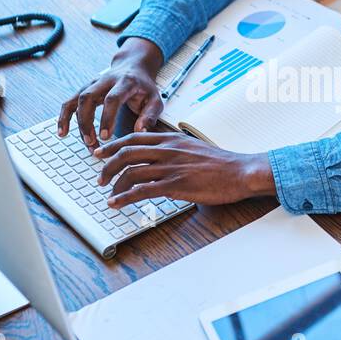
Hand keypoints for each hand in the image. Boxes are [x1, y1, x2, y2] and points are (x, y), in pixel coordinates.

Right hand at [58, 38, 163, 148]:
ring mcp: (93, 83)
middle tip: (92, 142)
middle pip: (88, 97)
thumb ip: (150, 115)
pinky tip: (62, 132)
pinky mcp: (85, 89)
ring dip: (77, 122)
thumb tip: (139, 131)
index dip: (107, 118)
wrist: (133, 66)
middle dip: (87, 122)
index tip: (105, 136)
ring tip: (85, 142)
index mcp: (125, 82)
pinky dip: (64, 117)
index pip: (112, 98)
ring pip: (77, 100)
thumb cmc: (144, 86)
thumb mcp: (155, 99)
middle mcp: (105, 80)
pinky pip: (70, 102)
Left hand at [93, 130, 276, 206]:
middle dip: (107, 164)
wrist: (241, 171)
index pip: (134, 137)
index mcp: (172, 138)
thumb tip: (161, 160)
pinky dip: (125, 197)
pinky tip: (117, 203)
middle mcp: (168, 149)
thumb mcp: (194, 149)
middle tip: (99, 175)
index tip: (101, 152)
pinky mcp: (175, 185)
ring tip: (107, 192)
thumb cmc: (221, 163)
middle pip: (127, 151)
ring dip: (114, 182)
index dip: (114, 144)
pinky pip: (142, 190)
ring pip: (131, 171)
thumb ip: (175, 151)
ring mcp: (171, 167)